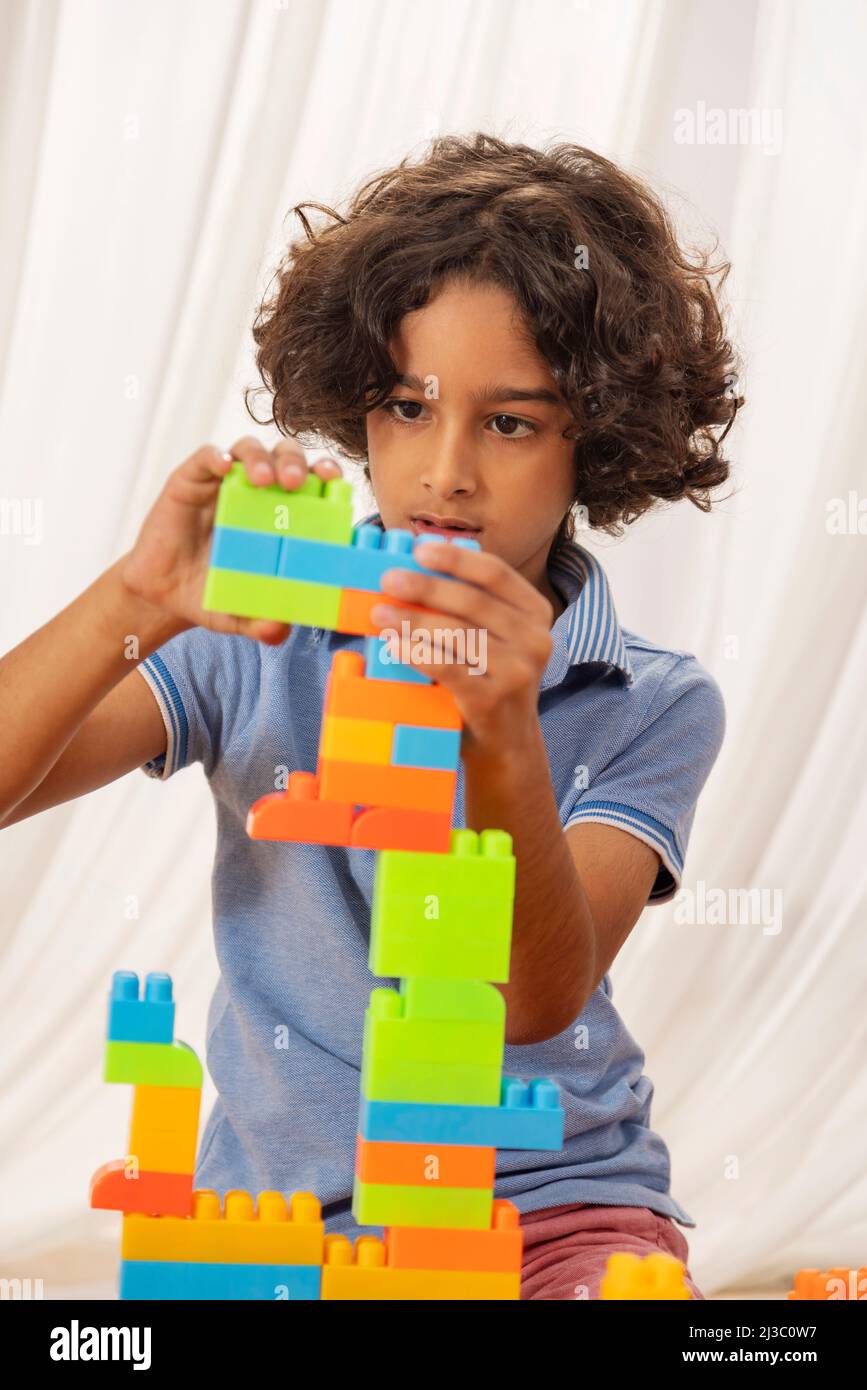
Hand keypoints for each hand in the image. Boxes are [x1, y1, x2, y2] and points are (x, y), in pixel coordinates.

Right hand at [120, 436, 342, 643]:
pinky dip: (216, 456)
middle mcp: (257, 493)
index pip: (312, 484)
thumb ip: (261, 624)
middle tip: (296, 482)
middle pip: (285, 457)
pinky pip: (206, 457)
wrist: (164, 595)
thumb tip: (278, 631)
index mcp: (282, 517)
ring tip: (264, 478)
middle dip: (295, 462)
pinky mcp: (190, 480)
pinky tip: (223, 466)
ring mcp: (223, 483)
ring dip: (261, 458)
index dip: (326, 476)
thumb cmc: (212, 596)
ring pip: (250, 450)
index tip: (335, 483)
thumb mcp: (240, 617)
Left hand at [371, 542, 553, 758]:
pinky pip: (447, 667)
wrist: (505, 743)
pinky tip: (393, 644)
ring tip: (380, 613)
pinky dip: (416, 652)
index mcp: (536, 613)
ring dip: (413, 619)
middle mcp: (535, 639)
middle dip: (425, 587)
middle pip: (472, 601)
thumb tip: (415, 567)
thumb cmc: (489, 680)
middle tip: (388, 579)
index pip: (495, 573)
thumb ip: (470, 607)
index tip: (419, 548)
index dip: (456, 559)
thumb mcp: (495, 638)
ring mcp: (517, 671)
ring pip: (457, 633)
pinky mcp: (492, 698)